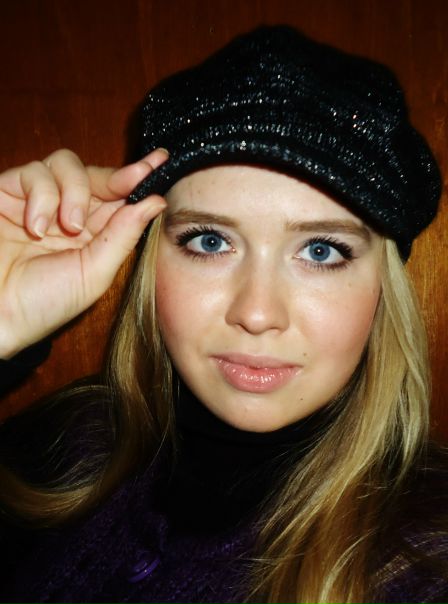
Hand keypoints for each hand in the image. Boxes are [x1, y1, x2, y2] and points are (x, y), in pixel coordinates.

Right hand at [0, 148, 167, 358]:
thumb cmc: (44, 303)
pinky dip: (42, 197)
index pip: (119, 197)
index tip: (160, 161)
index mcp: (93, 234)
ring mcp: (38, 201)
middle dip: (117, 176)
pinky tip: (35, 227)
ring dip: (74, 193)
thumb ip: (123, 235)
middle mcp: (68, 213)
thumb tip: (156, 202)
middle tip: (134, 178)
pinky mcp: (8, 192)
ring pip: (66, 164)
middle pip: (96, 174)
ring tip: (68, 227)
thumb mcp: (95, 272)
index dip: (138, 178)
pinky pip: (34, 172)